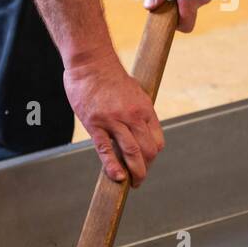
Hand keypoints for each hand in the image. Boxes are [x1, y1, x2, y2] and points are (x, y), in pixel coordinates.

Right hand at [63, 52, 163, 185]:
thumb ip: (138, 112)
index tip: (147, 162)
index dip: (153, 156)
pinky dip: (113, 166)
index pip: (157, 141)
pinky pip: (106, 149)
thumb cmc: (110, 76)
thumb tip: (139, 130)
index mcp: (145, 109)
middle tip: (140, 179)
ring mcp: (114, 120)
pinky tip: (117, 177)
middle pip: (147, 150)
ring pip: (131, 152)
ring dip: (135, 172)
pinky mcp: (95, 124)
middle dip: (145, 168)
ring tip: (132, 184)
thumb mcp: (134, 92)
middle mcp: (133, 116)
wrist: (91, 62)